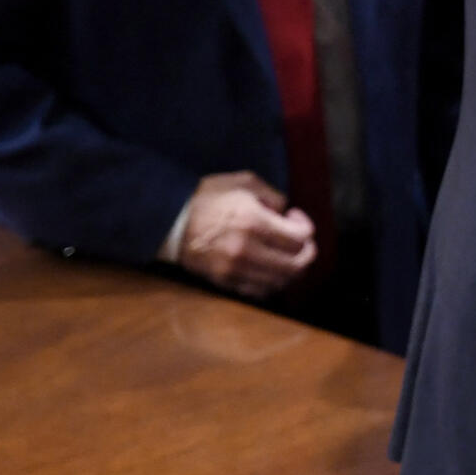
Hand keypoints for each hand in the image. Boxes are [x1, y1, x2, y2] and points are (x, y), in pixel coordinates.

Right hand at [176, 171, 316, 298]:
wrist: (169, 221)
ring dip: (291, 268)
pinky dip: (272, 281)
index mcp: (254, 222)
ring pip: (281, 282)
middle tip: (299, 240)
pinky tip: (269, 266)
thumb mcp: (243, 183)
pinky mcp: (225, 282)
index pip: (300, 238)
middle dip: (306, 251)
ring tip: (285, 253)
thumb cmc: (206, 198)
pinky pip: (260, 291)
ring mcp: (235, 270)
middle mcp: (248, 250)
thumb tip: (286, 213)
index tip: (294, 217)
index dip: (306, 226)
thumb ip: (272, 195)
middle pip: (297, 264)